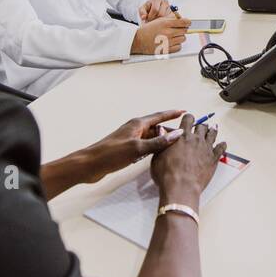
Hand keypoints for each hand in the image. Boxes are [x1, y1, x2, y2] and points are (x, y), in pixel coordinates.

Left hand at [39, 109, 185, 198]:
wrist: (90, 165)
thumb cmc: (111, 154)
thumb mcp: (138, 148)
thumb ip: (158, 142)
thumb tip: (177, 134)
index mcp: (137, 124)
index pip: (159, 116)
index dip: (172, 114)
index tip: (184, 111)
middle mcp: (135, 129)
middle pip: (157, 127)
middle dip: (170, 129)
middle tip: (185, 134)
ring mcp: (131, 139)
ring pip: (152, 137)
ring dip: (162, 140)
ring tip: (176, 145)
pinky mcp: (127, 149)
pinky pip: (146, 146)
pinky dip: (154, 148)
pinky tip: (159, 155)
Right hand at [132, 15, 190, 54]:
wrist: (139, 40)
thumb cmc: (148, 30)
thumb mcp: (159, 20)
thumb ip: (170, 19)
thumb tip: (181, 18)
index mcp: (165, 23)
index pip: (183, 22)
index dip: (187, 22)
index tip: (188, 23)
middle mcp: (167, 32)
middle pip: (184, 31)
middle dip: (182, 29)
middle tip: (178, 30)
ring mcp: (167, 42)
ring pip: (183, 39)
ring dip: (179, 37)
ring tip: (173, 36)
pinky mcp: (166, 50)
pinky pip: (179, 47)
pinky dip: (177, 45)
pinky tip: (172, 42)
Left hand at [139, 0, 172, 21]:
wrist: (152, 7)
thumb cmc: (147, 8)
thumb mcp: (142, 9)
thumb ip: (142, 12)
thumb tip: (144, 17)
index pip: (155, 9)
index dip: (151, 16)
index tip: (148, 19)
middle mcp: (164, 1)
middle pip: (161, 13)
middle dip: (155, 19)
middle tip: (152, 21)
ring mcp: (169, 6)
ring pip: (166, 17)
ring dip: (160, 21)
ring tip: (155, 20)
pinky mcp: (172, 12)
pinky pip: (169, 18)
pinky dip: (164, 21)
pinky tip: (160, 21)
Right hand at [151, 113, 225, 205]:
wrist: (181, 186)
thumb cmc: (167, 174)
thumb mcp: (157, 156)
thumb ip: (161, 141)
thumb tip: (161, 129)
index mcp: (182, 136)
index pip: (188, 120)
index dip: (188, 118)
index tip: (188, 119)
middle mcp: (195, 139)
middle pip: (202, 126)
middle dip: (201, 126)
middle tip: (200, 127)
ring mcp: (206, 148)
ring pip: (212, 134)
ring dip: (212, 131)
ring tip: (213, 129)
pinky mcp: (213, 159)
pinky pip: (221, 148)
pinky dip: (222, 145)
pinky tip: (222, 144)